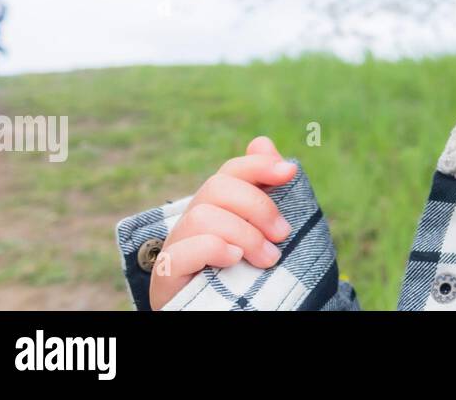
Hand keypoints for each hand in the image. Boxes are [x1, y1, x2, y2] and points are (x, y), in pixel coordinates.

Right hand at [147, 136, 297, 309]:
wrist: (218, 313)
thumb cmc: (243, 276)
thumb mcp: (260, 234)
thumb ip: (263, 193)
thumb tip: (264, 142)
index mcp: (214, 209)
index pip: (229, 171)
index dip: (258, 165)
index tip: (290, 171)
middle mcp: (190, 222)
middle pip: (216, 187)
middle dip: (257, 206)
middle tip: (282, 235)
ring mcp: (175, 247)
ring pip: (201, 216)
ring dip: (243, 234)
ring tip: (267, 259)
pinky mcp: (166, 276)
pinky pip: (184, 250)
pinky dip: (214, 249)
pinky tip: (234, 260)